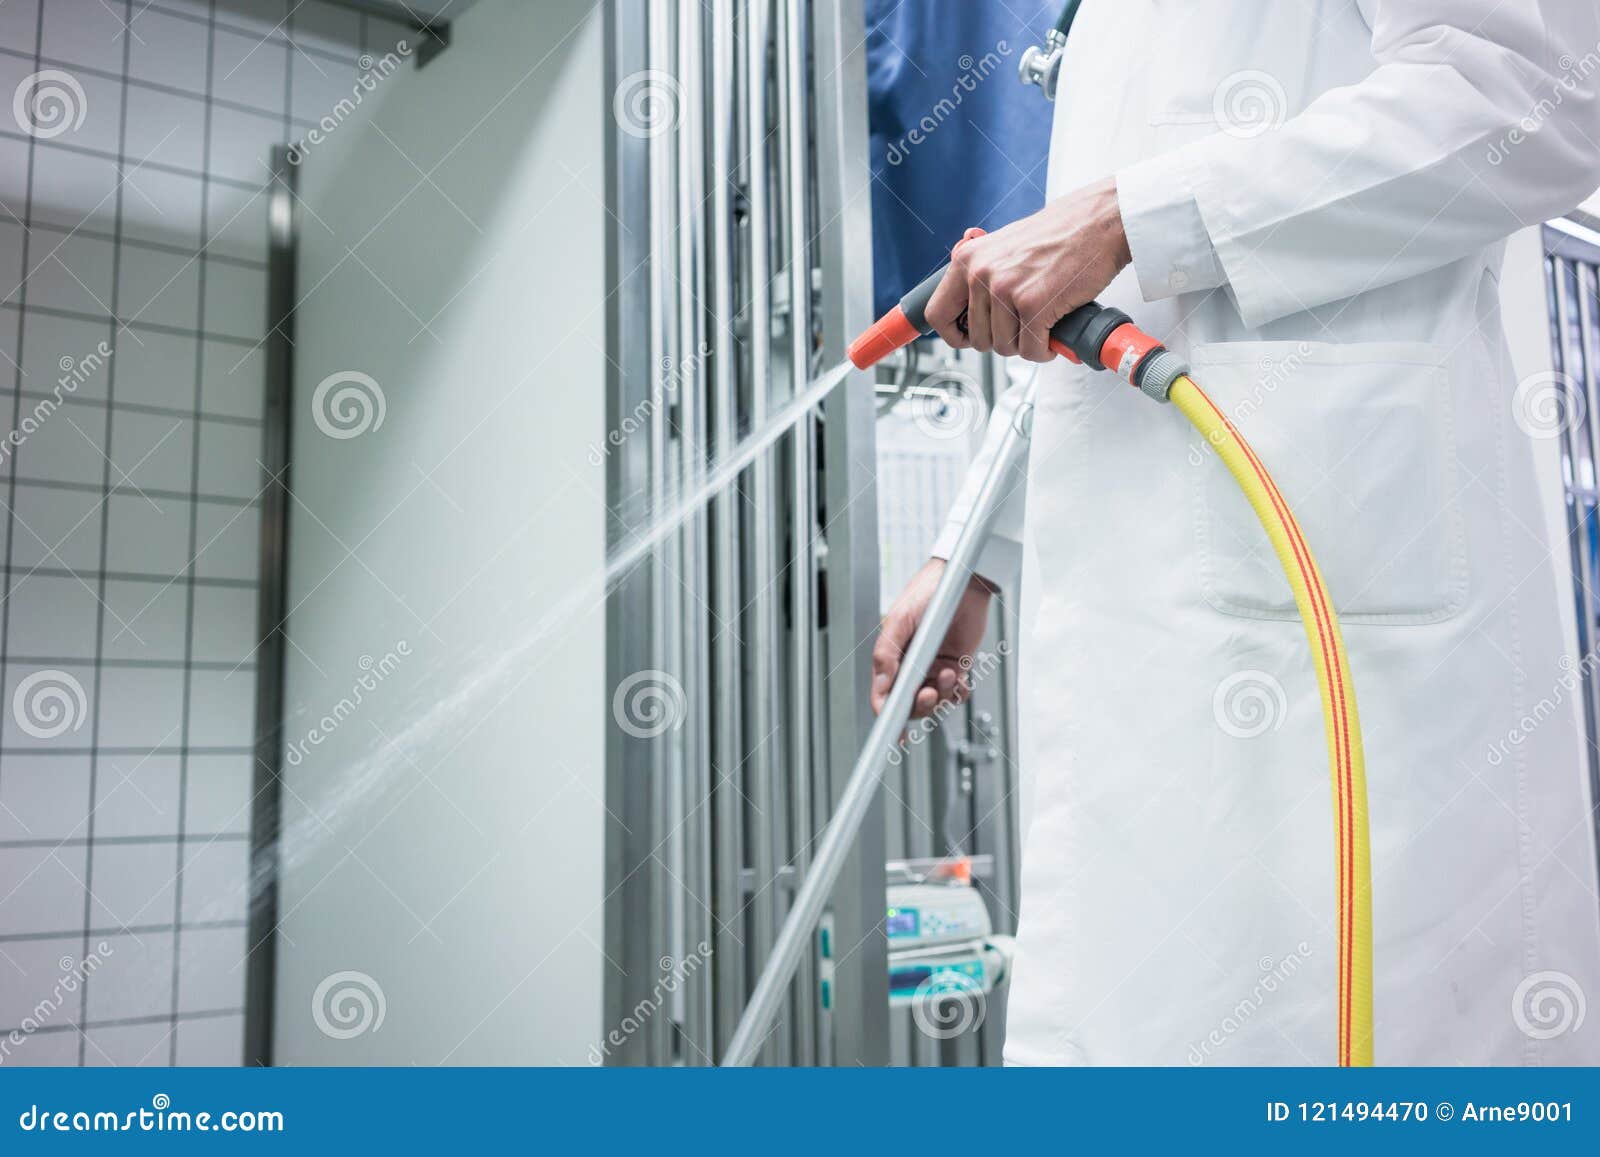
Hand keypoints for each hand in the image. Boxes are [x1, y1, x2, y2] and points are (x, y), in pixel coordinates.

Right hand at [871, 558, 995, 718]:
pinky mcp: (957, 665)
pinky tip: (962, 679)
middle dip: (921, 706)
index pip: (884, 695)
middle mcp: (912, 666)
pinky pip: (957, 692)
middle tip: (930, 693)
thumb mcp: (900, 619)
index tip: (895, 732)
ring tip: (949, 673)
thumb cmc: (927, 592)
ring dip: (944, 696)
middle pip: (911, 704)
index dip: (888, 716)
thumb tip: (882, 684)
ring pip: (936, 702)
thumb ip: (887, 652)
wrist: (963, 580)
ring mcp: (934, 668)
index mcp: (892, 657)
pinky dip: (960, 692)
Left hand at [925, 176, 1130, 361]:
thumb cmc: (1058, 234)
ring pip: (1005, 347)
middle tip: (1025, 325)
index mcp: (967, 259)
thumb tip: (969, 309)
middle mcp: (980, 274)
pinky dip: (1045, 350)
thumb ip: (982, 274)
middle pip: (978, 339)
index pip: (937, 314)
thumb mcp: (1003, 246)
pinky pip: (1031, 350)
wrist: (1097, 222)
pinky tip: (1054, 334)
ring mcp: (1005, 290)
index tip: (968, 338)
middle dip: (1004, 339)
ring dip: (1027, 343)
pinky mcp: (1033, 306)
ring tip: (1043, 323)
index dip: (954, 335)